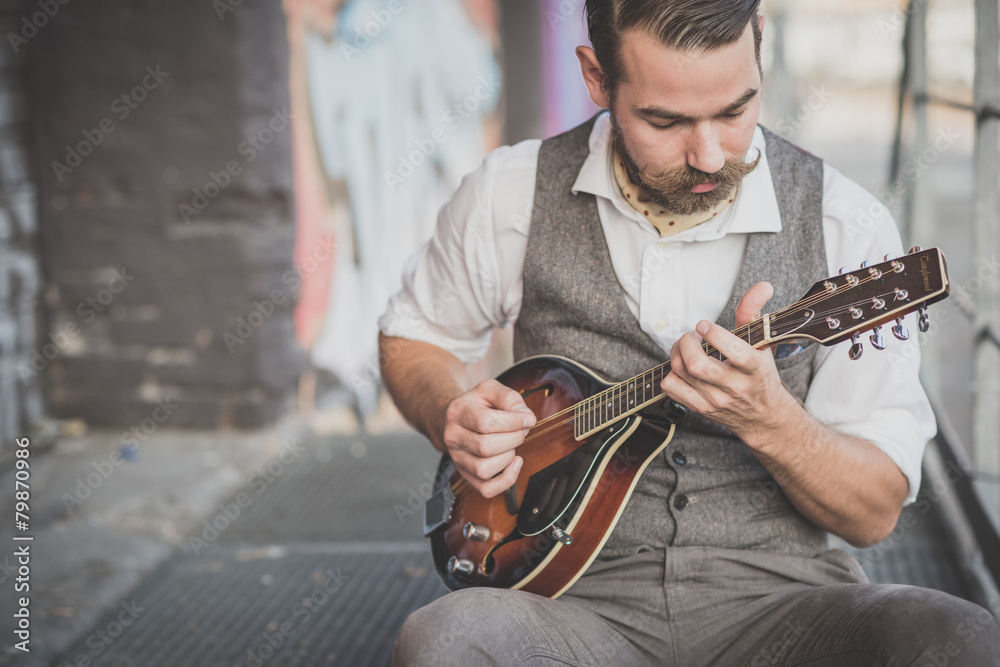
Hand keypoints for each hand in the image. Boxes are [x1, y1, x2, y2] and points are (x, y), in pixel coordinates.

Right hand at [441, 379, 535, 497]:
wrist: (456, 419)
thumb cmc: (478, 404)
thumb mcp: (491, 390)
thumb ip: (509, 398)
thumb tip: (526, 418)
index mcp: (457, 412)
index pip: (484, 422)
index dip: (513, 422)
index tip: (528, 419)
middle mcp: (453, 437)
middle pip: (485, 447)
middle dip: (513, 439)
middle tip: (521, 431)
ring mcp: (457, 458)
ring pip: (484, 470)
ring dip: (507, 458)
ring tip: (512, 445)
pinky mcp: (465, 475)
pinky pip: (486, 489)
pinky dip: (506, 480)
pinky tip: (514, 463)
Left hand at [660, 282, 798, 443]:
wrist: (763, 417)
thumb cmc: (760, 376)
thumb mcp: (763, 344)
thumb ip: (754, 313)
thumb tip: (762, 286)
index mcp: (755, 369)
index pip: (737, 353)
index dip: (716, 335)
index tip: (704, 325)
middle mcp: (735, 387)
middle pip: (698, 365)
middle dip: (687, 343)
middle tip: (692, 336)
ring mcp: (716, 400)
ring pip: (682, 372)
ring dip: (677, 352)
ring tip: (686, 347)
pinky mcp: (701, 408)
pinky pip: (671, 388)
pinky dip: (671, 373)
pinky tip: (683, 367)